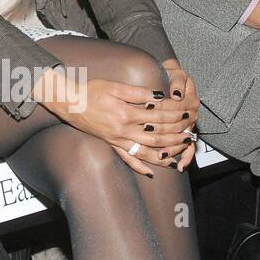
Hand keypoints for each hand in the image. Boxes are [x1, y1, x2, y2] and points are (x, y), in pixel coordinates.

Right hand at [35, 71, 196, 175]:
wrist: (69, 103)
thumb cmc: (91, 91)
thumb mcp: (114, 86)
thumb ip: (137, 92)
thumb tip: (158, 96)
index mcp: (126, 113)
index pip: (157, 115)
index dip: (174, 114)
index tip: (186, 113)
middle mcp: (123, 130)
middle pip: (156, 135)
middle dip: (175, 135)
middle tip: (189, 133)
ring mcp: (117, 140)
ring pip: (146, 150)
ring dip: (164, 153)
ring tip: (179, 153)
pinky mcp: (111, 144)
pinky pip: (127, 159)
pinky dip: (139, 167)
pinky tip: (150, 172)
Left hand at [162, 58, 199, 169]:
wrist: (176, 78)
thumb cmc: (174, 76)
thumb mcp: (178, 74)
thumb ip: (178, 83)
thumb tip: (176, 95)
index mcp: (191, 101)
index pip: (179, 112)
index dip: (165, 114)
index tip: (150, 117)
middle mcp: (192, 115)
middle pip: (180, 130)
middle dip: (169, 139)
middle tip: (157, 146)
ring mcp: (189, 125)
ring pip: (184, 142)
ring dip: (174, 150)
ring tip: (163, 156)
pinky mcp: (187, 132)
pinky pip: (189, 149)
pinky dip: (185, 158)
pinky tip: (179, 167)